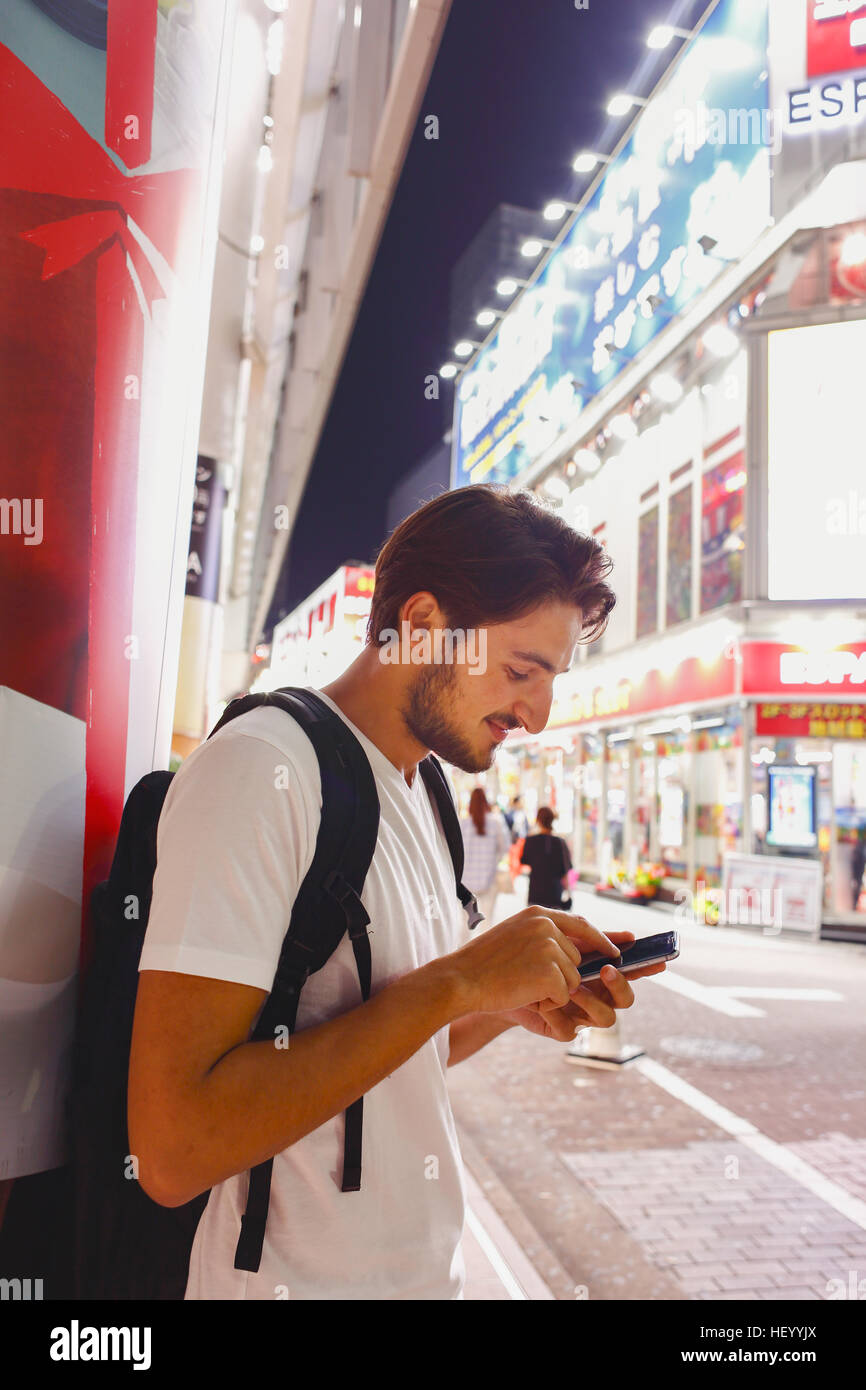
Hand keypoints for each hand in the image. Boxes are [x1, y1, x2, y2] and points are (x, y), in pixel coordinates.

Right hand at [450, 905, 621, 1016]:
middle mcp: (546, 926)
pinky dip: (547, 1001)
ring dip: (552, 989)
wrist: (460, 980)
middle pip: (576, 957)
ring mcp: (549, 948)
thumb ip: (541, 934)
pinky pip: (563, 995)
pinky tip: (524, 994)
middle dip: (560, 974)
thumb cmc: (482, 963)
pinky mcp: (551, 972)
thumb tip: (573, 948)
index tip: (615, 951)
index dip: (600, 939)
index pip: (580, 924)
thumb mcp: (513, 935)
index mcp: (537, 914)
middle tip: (526, 977)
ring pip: (572, 979)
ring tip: (521, 984)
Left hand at [501, 931, 668, 1040]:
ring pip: (606, 1018)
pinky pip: (569, 1030)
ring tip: (572, 987)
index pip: (631, 973)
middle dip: (619, 985)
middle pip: (626, 1000)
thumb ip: (592, 936)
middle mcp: (596, 996)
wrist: (497, 976)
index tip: (660, 960)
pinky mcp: (560, 1029)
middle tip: (605, 969)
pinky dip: (555, 1013)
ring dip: (590, 1001)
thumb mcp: (562, 939)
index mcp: (601, 974)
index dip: (647, 968)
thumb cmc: (534, 955)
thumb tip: (630, 936)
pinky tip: (540, 1002)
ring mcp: (580, 1016)